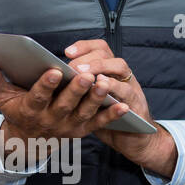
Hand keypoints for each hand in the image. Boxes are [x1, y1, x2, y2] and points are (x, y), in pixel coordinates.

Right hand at [0, 58, 128, 150]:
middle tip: (86, 75)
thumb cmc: (17, 111)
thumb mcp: (2, 97)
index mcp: (31, 110)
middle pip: (65, 104)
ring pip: (84, 112)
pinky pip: (98, 123)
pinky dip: (111, 115)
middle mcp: (51, 120)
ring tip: (105, 84)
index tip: (55, 70)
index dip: (47, 85)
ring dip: (96, 99)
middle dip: (76, 90)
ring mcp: (69, 127)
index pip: (39, 97)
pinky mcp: (82, 130)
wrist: (29, 140)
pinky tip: (123, 105)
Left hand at [63, 39, 176, 176]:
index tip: (67, 52)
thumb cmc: (105, 115)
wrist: (133, 138)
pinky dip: (117, 90)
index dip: (84, 47)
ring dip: (102, 69)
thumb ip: (76, 85)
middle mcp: (121, 75)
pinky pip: (127, 95)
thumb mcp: (90, 97)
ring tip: (85, 75)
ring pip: (120, 69)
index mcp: (109, 69)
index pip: (98, 48)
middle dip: (89, 58)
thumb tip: (48, 76)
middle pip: (107, 54)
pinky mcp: (136, 105)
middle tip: (74, 67)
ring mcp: (131, 88)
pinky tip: (103, 88)